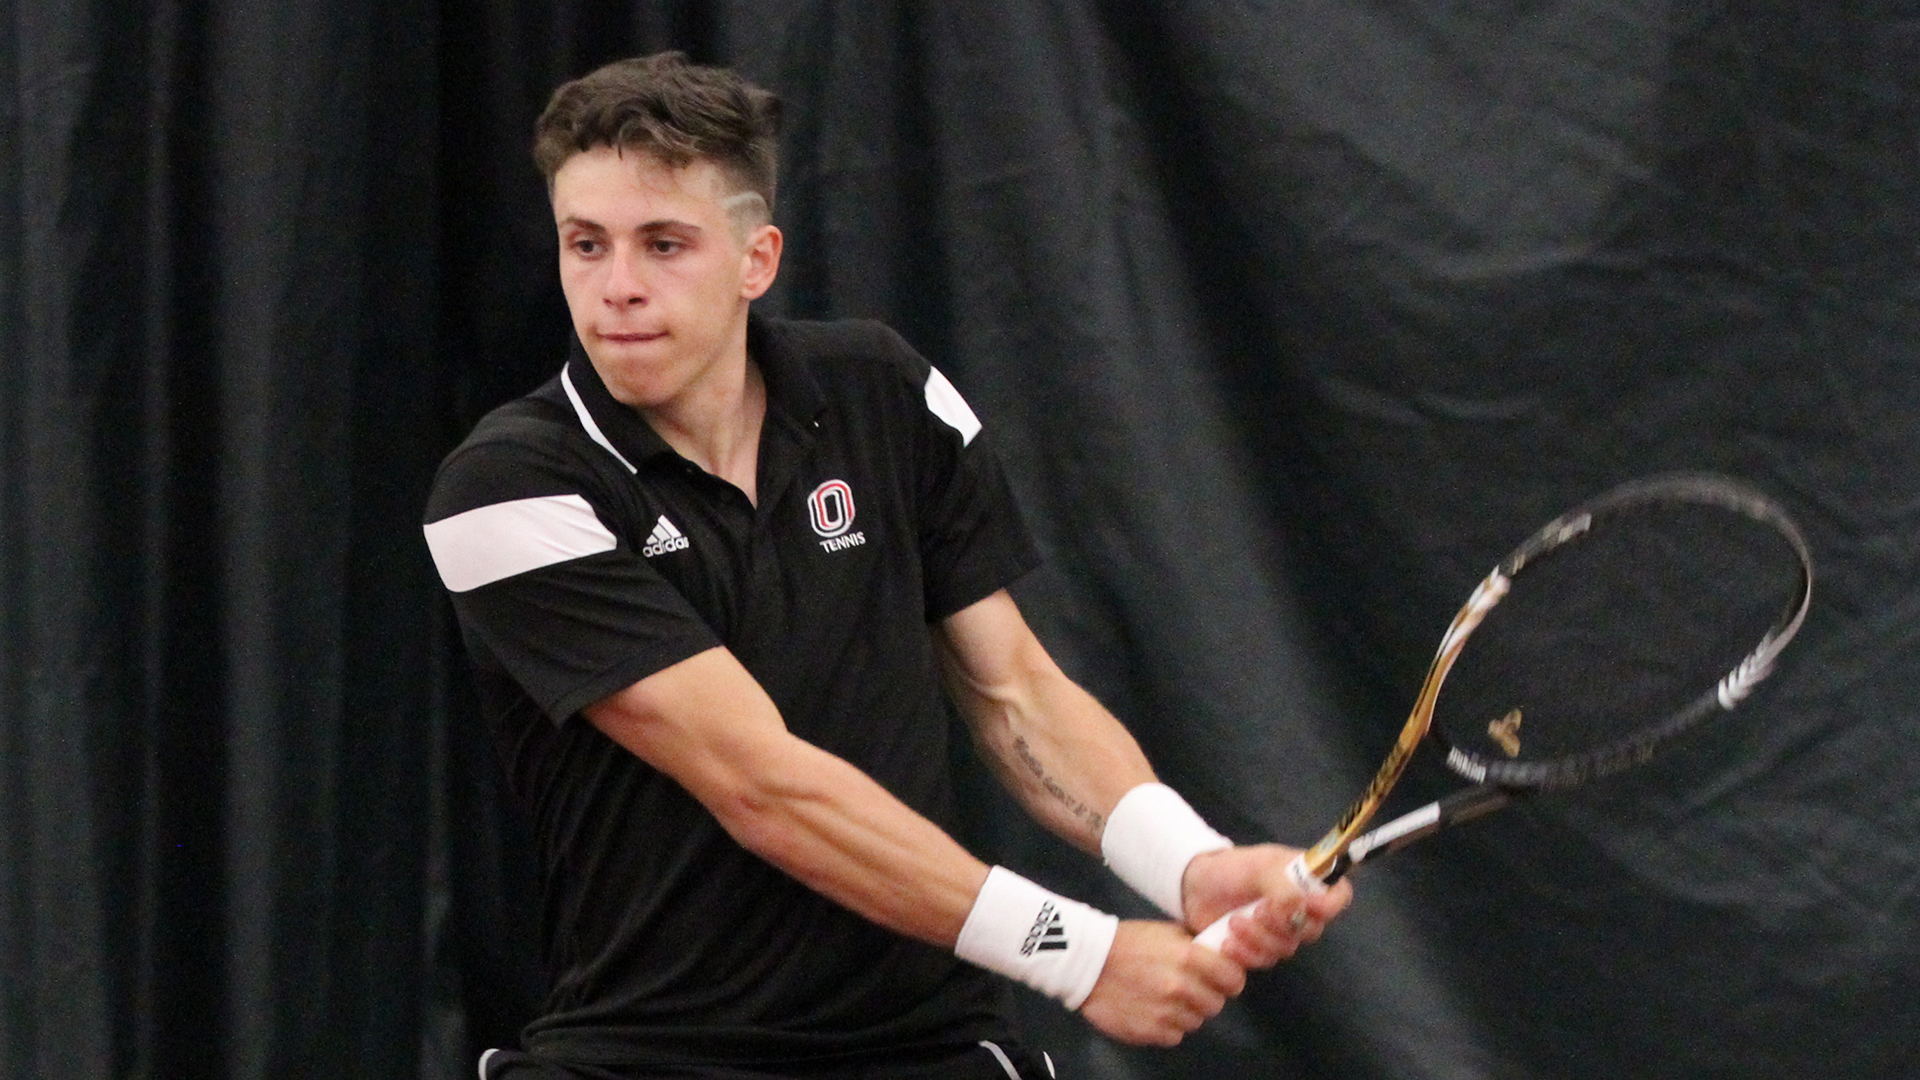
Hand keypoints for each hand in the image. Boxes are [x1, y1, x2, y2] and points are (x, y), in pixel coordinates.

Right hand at [1077, 920, 1245, 1045]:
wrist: (1086, 962)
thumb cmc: (1127, 941)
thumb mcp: (1165, 931)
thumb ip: (1195, 946)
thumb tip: (1219, 956)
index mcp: (1189, 957)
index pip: (1234, 979)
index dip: (1229, 979)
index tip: (1221, 979)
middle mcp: (1182, 987)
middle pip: (1216, 1005)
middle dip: (1206, 996)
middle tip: (1188, 988)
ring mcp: (1167, 1013)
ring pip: (1195, 1022)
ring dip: (1185, 1013)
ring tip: (1164, 999)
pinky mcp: (1151, 1032)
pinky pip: (1174, 1036)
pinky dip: (1167, 1027)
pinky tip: (1152, 1011)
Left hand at [1180, 844, 1352, 967]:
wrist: (1195, 886)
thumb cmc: (1232, 869)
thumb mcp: (1259, 866)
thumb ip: (1283, 885)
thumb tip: (1301, 906)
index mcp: (1307, 880)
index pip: (1338, 896)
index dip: (1330, 905)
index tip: (1309, 905)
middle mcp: (1300, 908)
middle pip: (1312, 930)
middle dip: (1282, 924)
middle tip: (1258, 911)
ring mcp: (1281, 931)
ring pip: (1285, 949)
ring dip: (1258, 938)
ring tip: (1234, 922)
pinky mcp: (1260, 950)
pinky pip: (1264, 961)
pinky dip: (1246, 954)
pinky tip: (1228, 942)